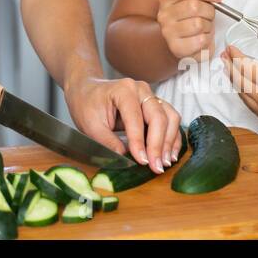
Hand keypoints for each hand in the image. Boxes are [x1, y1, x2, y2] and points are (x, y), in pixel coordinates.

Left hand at [64, 75, 181, 171]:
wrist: (86, 91)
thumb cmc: (86, 105)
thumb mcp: (90, 126)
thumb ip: (108, 141)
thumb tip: (126, 158)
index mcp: (123, 90)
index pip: (136, 118)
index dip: (140, 142)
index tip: (142, 161)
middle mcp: (141, 90)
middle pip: (159, 116)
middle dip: (159, 144)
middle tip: (157, 166)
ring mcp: (150, 96)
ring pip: (170, 117)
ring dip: (169, 141)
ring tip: (165, 162)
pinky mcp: (155, 106)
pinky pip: (170, 120)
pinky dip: (172, 138)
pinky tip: (169, 154)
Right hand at [156, 0, 221, 62]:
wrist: (177, 43)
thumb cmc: (188, 18)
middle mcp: (163, 14)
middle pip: (194, 6)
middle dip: (209, 11)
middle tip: (210, 14)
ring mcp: (168, 32)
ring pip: (198, 24)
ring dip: (208, 26)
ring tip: (205, 27)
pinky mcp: (176, 48)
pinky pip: (200, 40)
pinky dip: (207, 39)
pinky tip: (202, 38)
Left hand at [221, 40, 257, 133]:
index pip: (247, 67)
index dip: (237, 56)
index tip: (231, 47)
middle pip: (240, 81)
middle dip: (230, 66)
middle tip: (224, 55)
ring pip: (243, 95)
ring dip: (234, 80)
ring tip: (229, 68)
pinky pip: (250, 106)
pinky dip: (243, 94)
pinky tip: (244, 88)